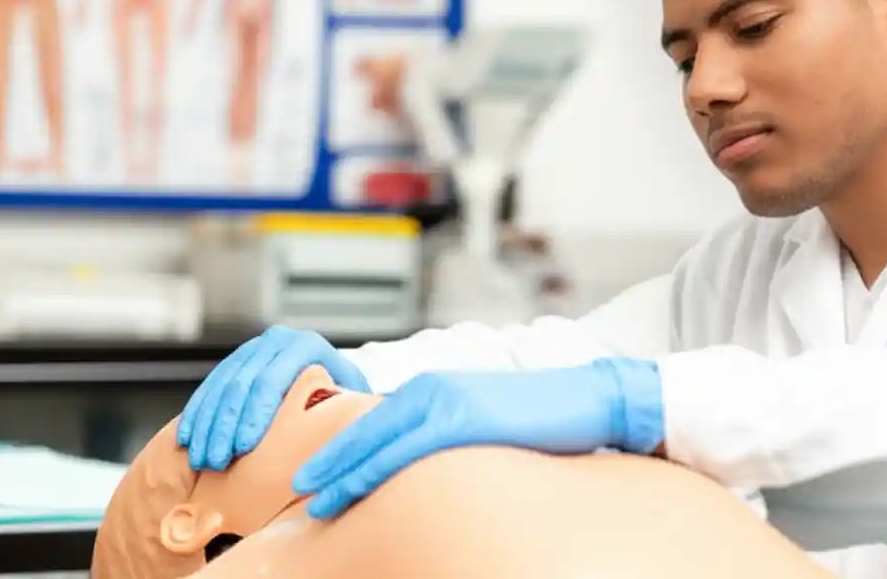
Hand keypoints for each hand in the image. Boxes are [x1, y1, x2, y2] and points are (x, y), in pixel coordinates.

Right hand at [178, 326, 370, 470]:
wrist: (334, 376)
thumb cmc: (348, 396)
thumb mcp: (354, 397)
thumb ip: (348, 407)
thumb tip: (344, 436)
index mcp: (306, 346)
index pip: (272, 379)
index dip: (256, 414)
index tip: (245, 447)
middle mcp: (276, 342)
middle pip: (241, 384)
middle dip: (225, 426)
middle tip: (216, 461)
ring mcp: (253, 349)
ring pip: (220, 387)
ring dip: (207, 425)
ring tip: (201, 459)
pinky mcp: (235, 361)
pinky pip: (209, 387)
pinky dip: (197, 415)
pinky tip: (188, 440)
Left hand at [291, 358, 663, 518]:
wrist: (587, 399)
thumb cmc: (541, 417)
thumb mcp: (483, 420)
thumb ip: (449, 432)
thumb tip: (427, 464)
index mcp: (434, 389)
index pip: (376, 424)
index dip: (343, 450)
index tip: (318, 476)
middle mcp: (431, 389)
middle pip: (366, 431)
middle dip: (331, 462)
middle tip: (300, 490)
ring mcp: (444, 402)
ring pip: (377, 441)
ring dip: (342, 471)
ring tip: (315, 498)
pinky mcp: (460, 418)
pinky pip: (404, 448)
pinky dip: (371, 468)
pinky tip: (352, 486)